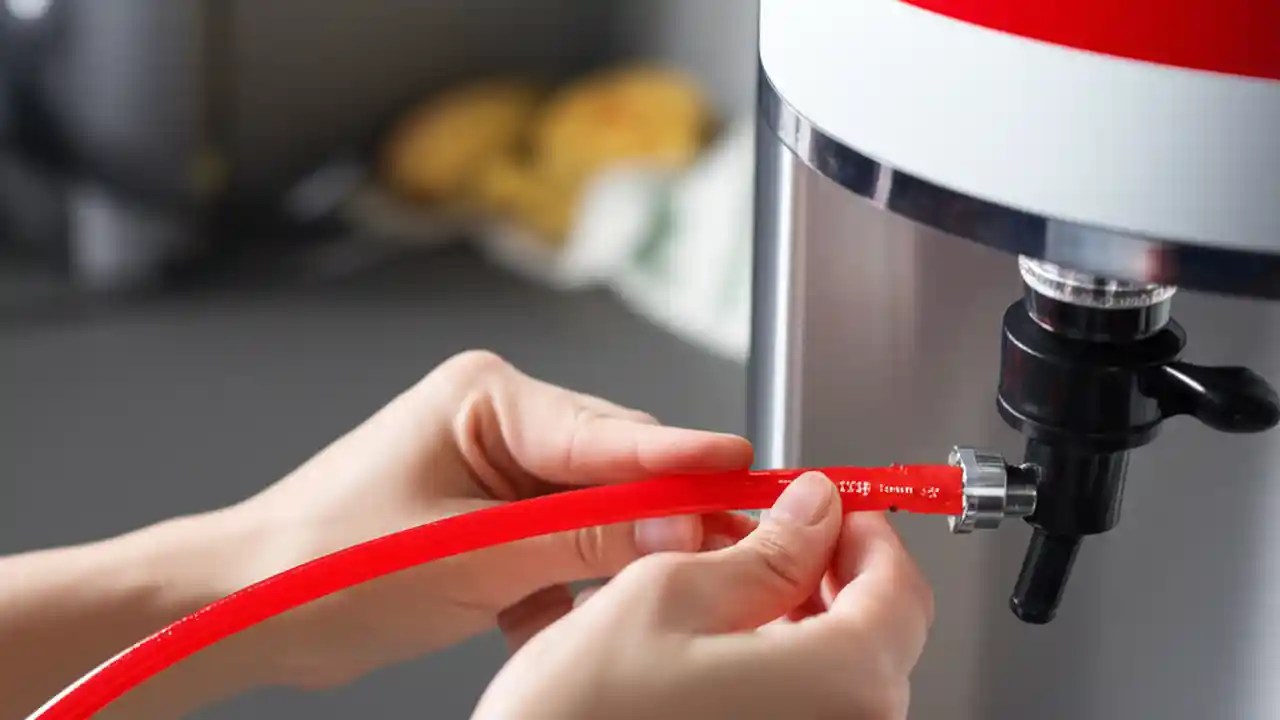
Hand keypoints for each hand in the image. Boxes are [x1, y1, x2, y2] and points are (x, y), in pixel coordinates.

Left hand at [224, 350, 753, 688]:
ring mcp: (499, 471)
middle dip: (659, 513)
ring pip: (593, 513)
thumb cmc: (323, 563)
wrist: (246, 606)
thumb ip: (580, 537)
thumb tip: (680, 523)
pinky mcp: (496, 520)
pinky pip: (562, 547)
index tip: (744, 470)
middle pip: (611, 467)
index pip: (605, 429)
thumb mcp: (466, 554)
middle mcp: (499, 420)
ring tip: (652, 593)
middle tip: (725, 548)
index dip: (678, 456)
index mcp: (486, 396)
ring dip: (611, 559)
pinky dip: (566, 589)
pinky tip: (556, 623)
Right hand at [474, 473, 934, 719]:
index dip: (862, 530)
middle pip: (877, 634)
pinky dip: (774, 672)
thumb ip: (764, 549)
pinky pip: (803, 712)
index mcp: (842, 684)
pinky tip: (711, 653)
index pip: (901, 587)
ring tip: (718, 592)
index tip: (820, 505)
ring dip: (794, 620)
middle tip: (761, 538)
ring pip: (838, 675)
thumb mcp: (667, 595)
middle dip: (824, 572)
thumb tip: (815, 510)